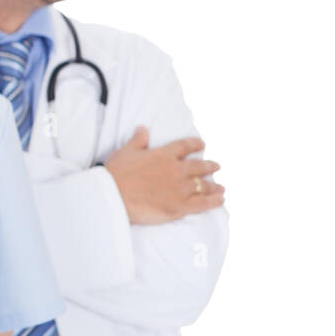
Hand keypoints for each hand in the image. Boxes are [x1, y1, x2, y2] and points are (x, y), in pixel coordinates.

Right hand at [102, 126, 224, 224]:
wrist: (114, 195)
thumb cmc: (117, 173)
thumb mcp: (126, 152)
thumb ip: (138, 140)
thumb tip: (143, 128)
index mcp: (164, 155)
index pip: (185, 146)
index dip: (195, 144)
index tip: (202, 144)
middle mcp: (176, 170)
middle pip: (199, 166)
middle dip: (210, 166)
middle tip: (216, 166)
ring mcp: (180, 189)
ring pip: (204, 186)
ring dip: (214, 186)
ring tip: (221, 188)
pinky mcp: (180, 206)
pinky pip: (203, 203)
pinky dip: (213, 201)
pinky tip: (220, 200)